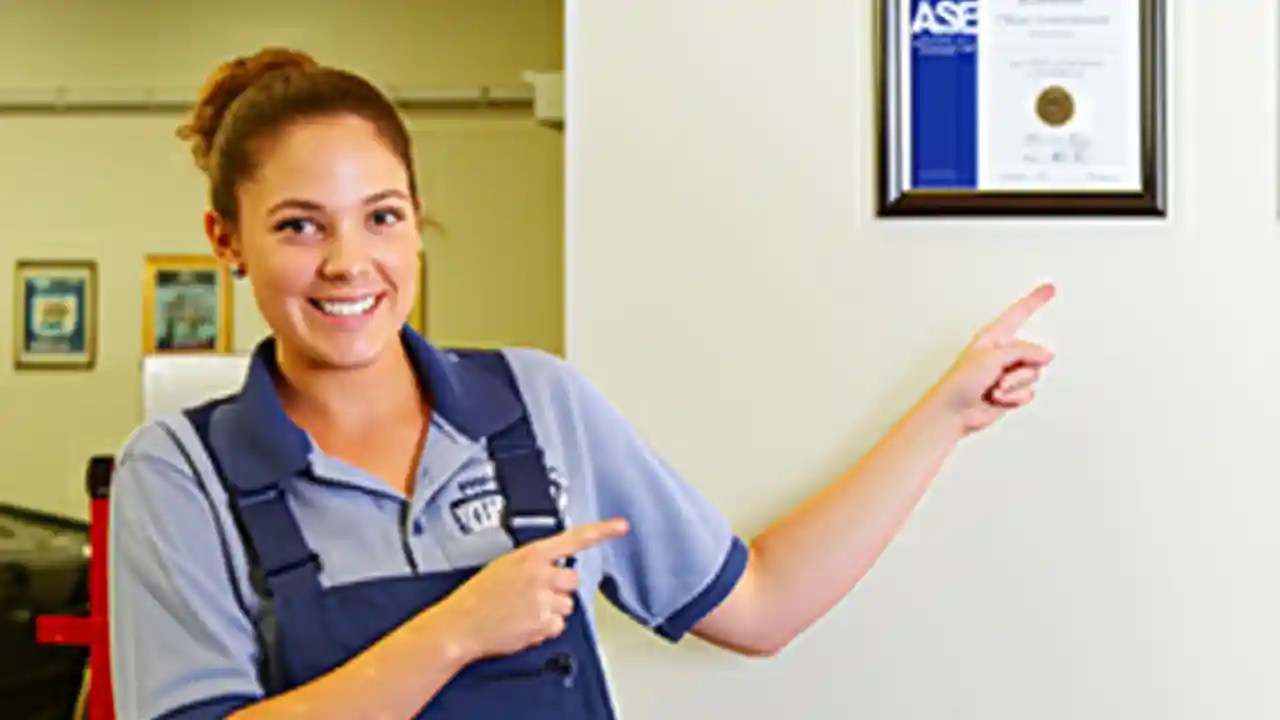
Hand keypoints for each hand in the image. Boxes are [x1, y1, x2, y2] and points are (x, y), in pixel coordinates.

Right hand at [436, 518, 630, 660]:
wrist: (460, 625)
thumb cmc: (477, 597)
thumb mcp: (504, 566)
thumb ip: (533, 564)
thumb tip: (553, 569)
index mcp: (531, 555)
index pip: (574, 539)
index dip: (602, 532)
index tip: (622, 526)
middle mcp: (540, 574)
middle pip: (573, 581)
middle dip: (559, 590)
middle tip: (534, 595)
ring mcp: (543, 599)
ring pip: (566, 606)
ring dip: (550, 610)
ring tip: (522, 611)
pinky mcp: (543, 623)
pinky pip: (558, 626)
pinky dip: (544, 628)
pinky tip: (523, 624)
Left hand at [928, 283, 1056, 434]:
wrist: (954, 412)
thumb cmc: (961, 382)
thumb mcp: (992, 358)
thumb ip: (1023, 351)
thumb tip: (1047, 354)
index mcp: (994, 337)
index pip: (1019, 313)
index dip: (1035, 300)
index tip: (1049, 288)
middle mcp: (1003, 353)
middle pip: (1034, 353)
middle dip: (1020, 369)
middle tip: (1000, 376)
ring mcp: (1008, 373)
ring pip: (1033, 375)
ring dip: (1014, 386)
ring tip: (994, 389)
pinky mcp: (1011, 392)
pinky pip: (1028, 393)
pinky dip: (1014, 399)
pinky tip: (997, 399)